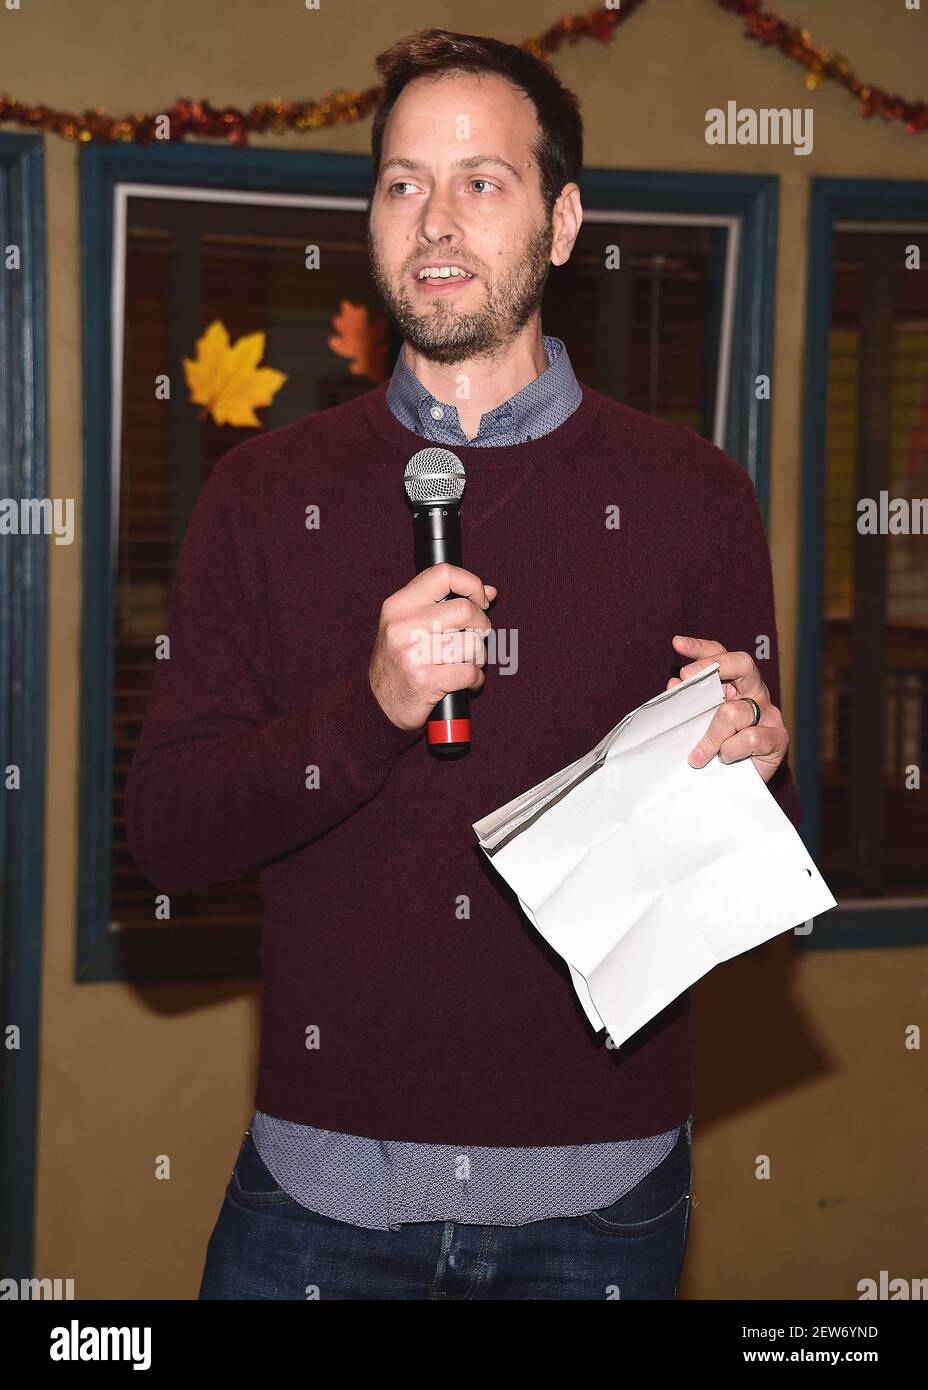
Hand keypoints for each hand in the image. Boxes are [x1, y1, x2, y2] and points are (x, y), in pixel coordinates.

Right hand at [369, 563, 496, 730]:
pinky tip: (465, 681)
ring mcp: (414, 654)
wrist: (377, 705)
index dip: (471, 584)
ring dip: (479, 656)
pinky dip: (476, 679)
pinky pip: (471, 672)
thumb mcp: (410, 624)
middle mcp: (402, 627)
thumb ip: (445, 603)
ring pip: (473, 643)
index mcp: (398, 606)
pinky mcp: (426, 681)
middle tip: (475, 637)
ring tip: (466, 662)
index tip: (480, 600)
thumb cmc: (399, 660)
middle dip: (482, 626)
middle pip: (466, 610)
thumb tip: (489, 591)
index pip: (443, 575)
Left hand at [667, 635, 788, 784]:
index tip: (677, 644)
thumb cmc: (716, 751)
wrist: (737, 787)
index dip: (701, 648)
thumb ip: (690, 704)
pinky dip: (732, 750)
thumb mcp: (699, 724)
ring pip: (735, 711)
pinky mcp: (778, 738)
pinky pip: (750, 738)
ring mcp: (769, 714)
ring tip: (697, 755)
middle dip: (713, 667)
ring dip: (711, 735)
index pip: (721, 655)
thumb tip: (673, 684)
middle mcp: (755, 693)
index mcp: (735, 685)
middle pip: (743, 664)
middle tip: (687, 677)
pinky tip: (726, 758)